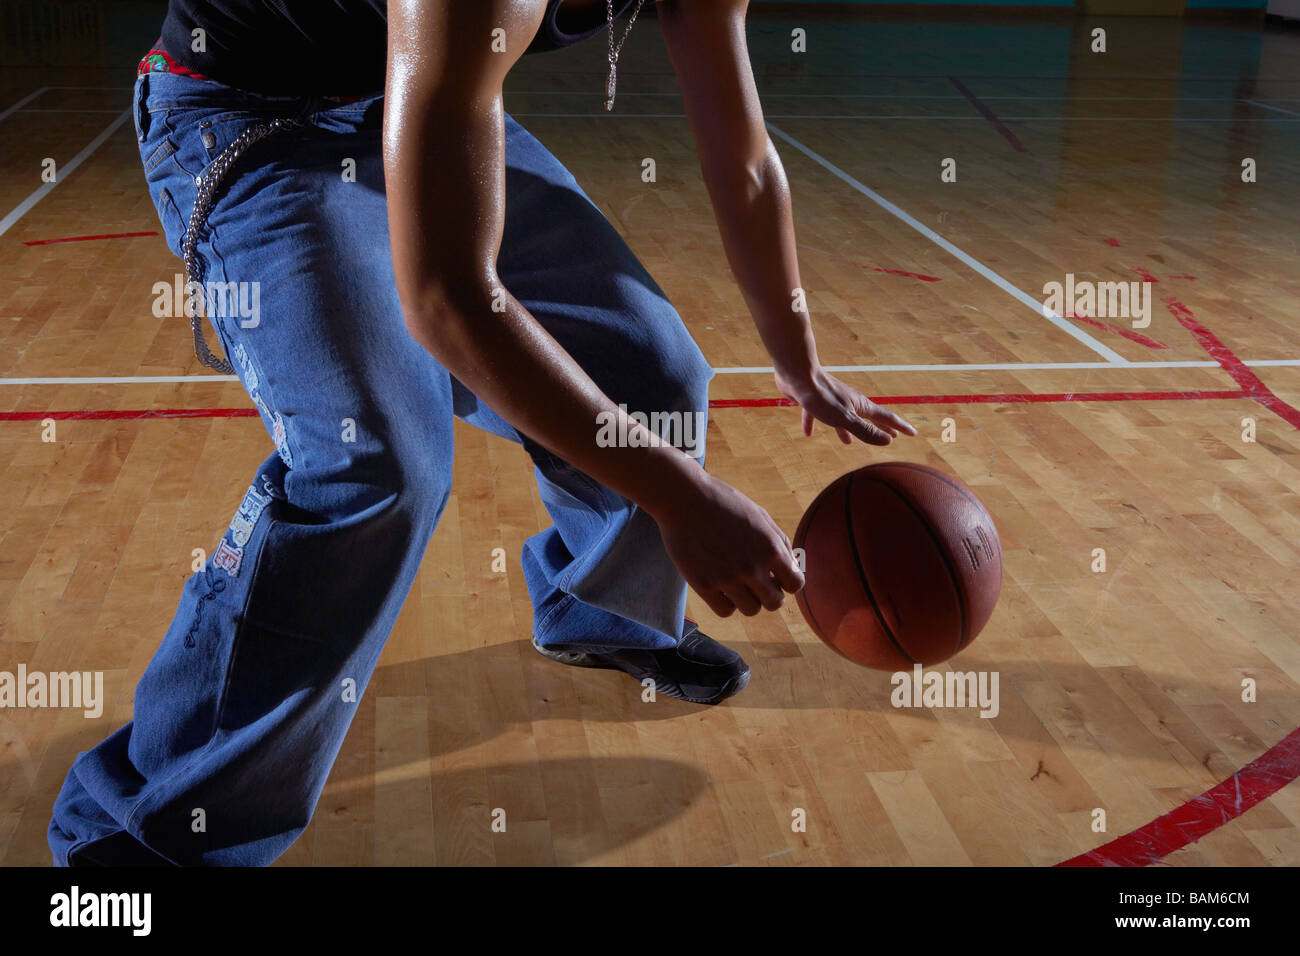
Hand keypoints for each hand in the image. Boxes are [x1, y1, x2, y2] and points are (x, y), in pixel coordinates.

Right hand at [654, 470, 803, 617]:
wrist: (683, 497)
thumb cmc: (724, 503)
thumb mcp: (760, 515)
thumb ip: (780, 543)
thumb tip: (792, 571)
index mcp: (770, 547)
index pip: (795, 584)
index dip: (787, 582)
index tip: (775, 576)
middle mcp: (752, 567)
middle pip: (774, 602)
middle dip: (769, 594)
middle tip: (756, 582)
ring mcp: (726, 578)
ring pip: (751, 610)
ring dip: (748, 600)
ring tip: (737, 583)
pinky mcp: (703, 585)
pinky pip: (725, 611)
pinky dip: (726, 603)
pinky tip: (721, 587)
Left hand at [774, 365, 916, 444]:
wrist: (797, 373)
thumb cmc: (821, 397)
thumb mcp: (845, 419)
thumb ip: (865, 431)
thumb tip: (888, 441)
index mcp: (860, 405)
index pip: (885, 417)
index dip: (900, 426)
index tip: (913, 433)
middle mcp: (849, 401)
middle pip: (868, 417)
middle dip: (880, 428)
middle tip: (892, 436)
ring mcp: (831, 400)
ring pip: (843, 418)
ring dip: (848, 430)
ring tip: (848, 443)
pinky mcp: (814, 400)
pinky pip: (816, 415)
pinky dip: (814, 423)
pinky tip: (808, 434)